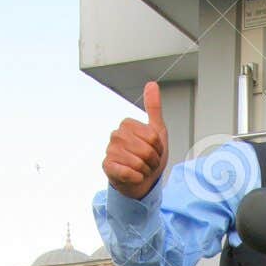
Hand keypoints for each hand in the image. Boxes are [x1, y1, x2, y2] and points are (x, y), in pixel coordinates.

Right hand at [102, 80, 168, 200]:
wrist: (141, 180)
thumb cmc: (149, 157)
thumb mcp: (157, 131)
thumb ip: (154, 108)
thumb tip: (152, 84)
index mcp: (127, 124)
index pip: (153, 137)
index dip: (158, 148)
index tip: (154, 150)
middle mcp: (116, 135)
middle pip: (146, 150)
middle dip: (153, 161)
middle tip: (148, 162)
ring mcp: (110, 151)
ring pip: (138, 163)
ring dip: (145, 170)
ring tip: (142, 169)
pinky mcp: (107, 167)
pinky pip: (129, 173)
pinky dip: (137, 178)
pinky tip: (134, 176)